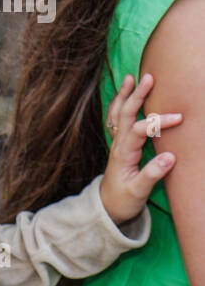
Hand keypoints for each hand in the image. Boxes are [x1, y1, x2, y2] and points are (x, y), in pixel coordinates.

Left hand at [98, 73, 181, 223]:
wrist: (107, 208)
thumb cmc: (123, 201)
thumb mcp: (138, 192)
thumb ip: (152, 175)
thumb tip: (170, 157)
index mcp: (123, 154)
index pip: (139, 130)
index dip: (157, 122)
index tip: (179, 118)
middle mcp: (118, 145)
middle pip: (124, 114)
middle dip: (136, 95)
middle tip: (148, 77)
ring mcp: (117, 144)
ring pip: (118, 114)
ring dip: (125, 95)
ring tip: (131, 77)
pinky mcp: (120, 146)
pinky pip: (117, 120)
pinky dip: (120, 105)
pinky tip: (124, 94)